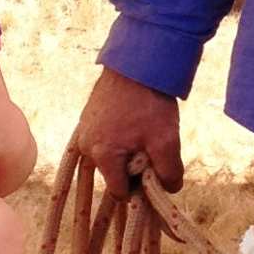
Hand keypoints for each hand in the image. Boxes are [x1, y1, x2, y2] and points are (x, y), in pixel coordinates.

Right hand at [74, 65, 183, 191]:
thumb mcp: (166, 140)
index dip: (140, 188)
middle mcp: (86, 146)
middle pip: (113, 174)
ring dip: (127, 153)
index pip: (120, 191)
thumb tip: (169, 189)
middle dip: (133, 168)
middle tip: (150, 147)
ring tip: (142, 132)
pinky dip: (120, 139)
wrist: (136, 62)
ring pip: (109, 158)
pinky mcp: (87, 118)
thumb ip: (169, 172)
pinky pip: (104, 141)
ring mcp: (84, 131)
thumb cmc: (149, 103)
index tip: (154, 171)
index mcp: (101, 154)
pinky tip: (134, 123)